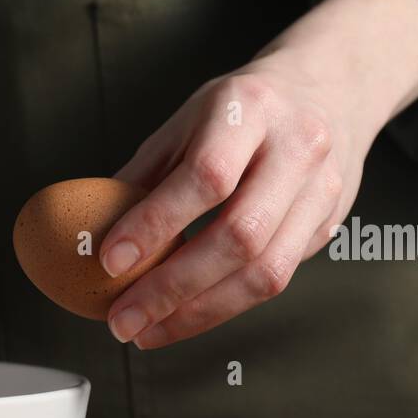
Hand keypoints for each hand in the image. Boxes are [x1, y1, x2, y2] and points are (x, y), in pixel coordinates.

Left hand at [102, 56, 361, 348]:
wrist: (329, 86)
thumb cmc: (245, 109)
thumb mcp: (187, 120)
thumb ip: (144, 176)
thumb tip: (89, 235)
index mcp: (248, 110)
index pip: (205, 177)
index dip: (155, 225)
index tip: (111, 262)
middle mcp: (295, 147)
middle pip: (239, 235)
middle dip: (172, 289)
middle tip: (124, 319)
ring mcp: (320, 188)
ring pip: (266, 271)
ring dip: (199, 313)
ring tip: (149, 330)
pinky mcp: (329, 224)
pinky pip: (276, 279)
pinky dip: (224, 306)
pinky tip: (186, 316)